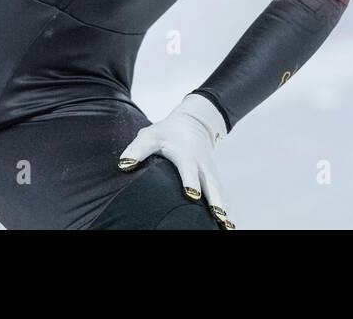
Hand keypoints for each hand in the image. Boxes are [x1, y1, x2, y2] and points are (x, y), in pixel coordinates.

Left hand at [119, 93, 233, 228]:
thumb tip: (124, 164)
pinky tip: (228, 226)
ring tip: (228, 227)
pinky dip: (226, 210)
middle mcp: (201, 165)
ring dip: (224, 209)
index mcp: (186, 154)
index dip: (190, 180)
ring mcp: (210, 173)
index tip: (192, 194)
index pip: (189, 168)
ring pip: (219, 192)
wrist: (193, 124)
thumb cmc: (167, 133)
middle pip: (210, 184)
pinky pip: (221, 196)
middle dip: (215, 200)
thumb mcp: (150, 136)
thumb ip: (138, 149)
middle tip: (219, 216)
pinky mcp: (213, 180)